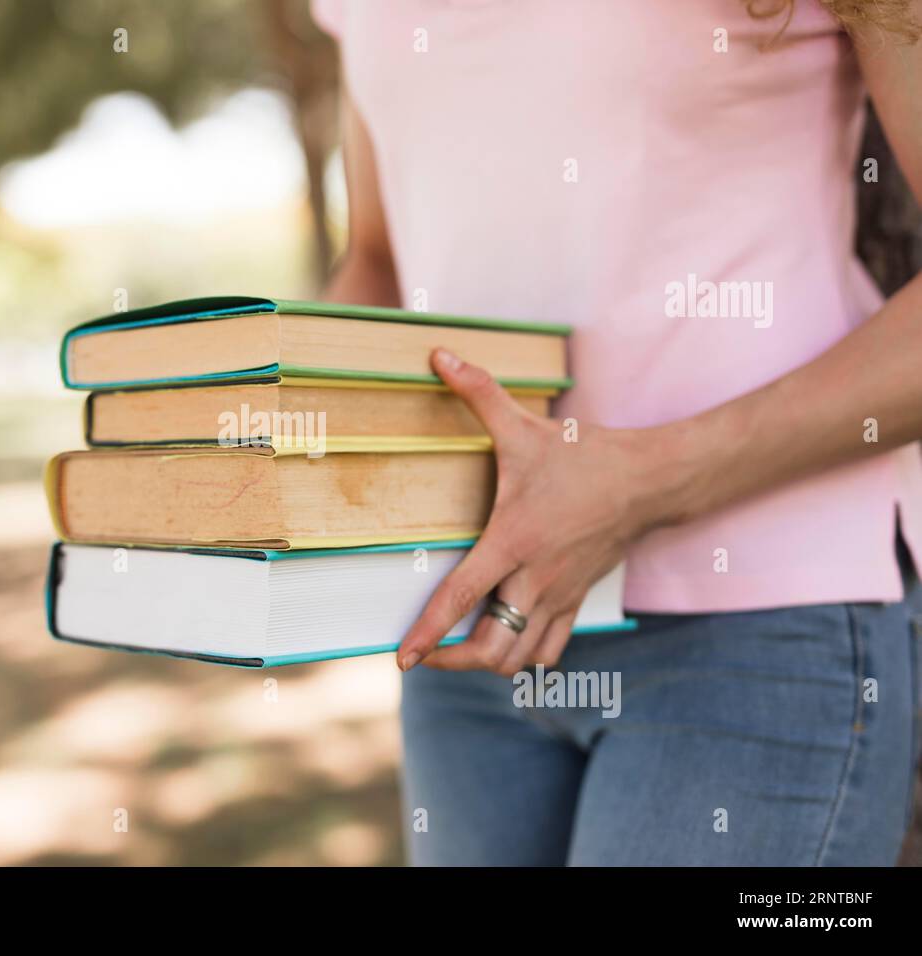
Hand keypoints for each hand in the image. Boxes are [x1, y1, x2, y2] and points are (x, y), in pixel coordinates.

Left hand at [397, 348, 664, 674]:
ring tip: (460, 654)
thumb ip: (478, 392)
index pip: (460, 600)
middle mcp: (535, 580)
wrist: (651, 479)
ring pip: (522, 658)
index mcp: (513, 542)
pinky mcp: (578, 600)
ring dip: (488, 663)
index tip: (402, 660)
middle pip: (492, 650)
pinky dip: (525, 656)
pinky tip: (505, 644)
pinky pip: (551, 649)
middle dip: (453, 662)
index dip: (428, 635)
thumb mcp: (524, 425)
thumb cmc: (584, 455)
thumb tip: (438, 354)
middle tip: (426, 658)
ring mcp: (560, 595)